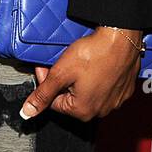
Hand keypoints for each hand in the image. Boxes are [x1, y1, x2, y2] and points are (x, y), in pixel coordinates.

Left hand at [20, 27, 141, 122]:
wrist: (121, 39)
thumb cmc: (94, 54)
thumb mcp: (60, 73)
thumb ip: (43, 94)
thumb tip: (27, 112)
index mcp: (83, 111)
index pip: (53, 101)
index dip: (47, 81)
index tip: (48, 67)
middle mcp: (101, 111)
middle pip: (71, 98)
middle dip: (63, 81)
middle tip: (64, 63)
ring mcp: (115, 102)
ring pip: (87, 93)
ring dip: (80, 80)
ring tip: (80, 63)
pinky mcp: (124, 91)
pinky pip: (104, 88)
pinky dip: (97, 78)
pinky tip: (95, 65)